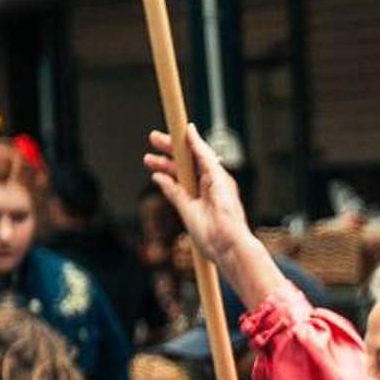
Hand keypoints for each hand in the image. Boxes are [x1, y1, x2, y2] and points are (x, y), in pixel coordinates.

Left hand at [144, 126, 263, 297]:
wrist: (228, 247)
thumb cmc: (212, 237)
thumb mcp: (186, 210)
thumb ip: (173, 192)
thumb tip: (158, 178)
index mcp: (203, 194)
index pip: (183, 173)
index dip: (167, 164)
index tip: (152, 159)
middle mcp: (211, 185)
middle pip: (188, 161)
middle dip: (169, 150)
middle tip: (152, 139)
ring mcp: (217, 181)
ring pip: (195, 155)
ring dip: (177, 144)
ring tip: (156, 137)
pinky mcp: (221, 179)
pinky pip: (207, 156)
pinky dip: (197, 144)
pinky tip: (187, 132)